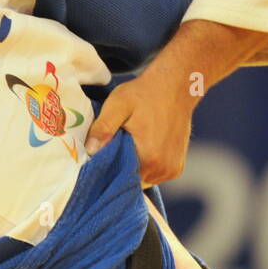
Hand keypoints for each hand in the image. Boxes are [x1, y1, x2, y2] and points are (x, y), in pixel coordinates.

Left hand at [85, 69, 193, 186]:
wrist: (176, 87)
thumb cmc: (145, 94)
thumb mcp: (118, 105)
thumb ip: (103, 128)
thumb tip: (89, 151)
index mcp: (149, 158)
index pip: (118, 179)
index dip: (106, 170)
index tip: (99, 158)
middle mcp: (163, 169)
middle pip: (130, 181)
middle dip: (119, 169)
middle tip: (113, 148)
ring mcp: (172, 170)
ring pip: (142, 180)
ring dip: (134, 168)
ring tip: (129, 146)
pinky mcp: (177, 168)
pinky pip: (154, 175)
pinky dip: (146, 166)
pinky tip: (142, 148)